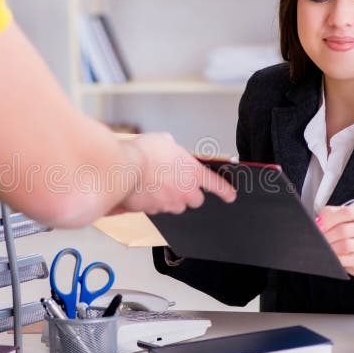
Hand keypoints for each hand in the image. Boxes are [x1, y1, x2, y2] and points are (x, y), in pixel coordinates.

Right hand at [117, 133, 235, 214]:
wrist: (122, 169)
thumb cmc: (143, 153)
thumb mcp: (164, 141)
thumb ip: (173, 149)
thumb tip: (169, 149)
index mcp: (193, 173)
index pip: (217, 185)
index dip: (225, 191)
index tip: (231, 196)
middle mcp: (185, 191)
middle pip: (195, 200)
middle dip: (188, 193)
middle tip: (177, 183)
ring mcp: (169, 203)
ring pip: (175, 206)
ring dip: (170, 198)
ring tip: (156, 184)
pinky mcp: (154, 211)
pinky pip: (157, 209)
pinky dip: (153, 201)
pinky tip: (144, 190)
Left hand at [316, 205, 353, 305]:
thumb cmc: (351, 231)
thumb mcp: (342, 218)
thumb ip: (330, 215)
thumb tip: (318, 224)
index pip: (347, 212)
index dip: (329, 219)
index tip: (319, 225)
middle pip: (344, 230)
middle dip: (326, 235)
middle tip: (318, 238)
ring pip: (345, 245)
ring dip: (330, 246)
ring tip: (324, 246)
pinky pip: (345, 259)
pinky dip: (334, 256)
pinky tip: (331, 254)